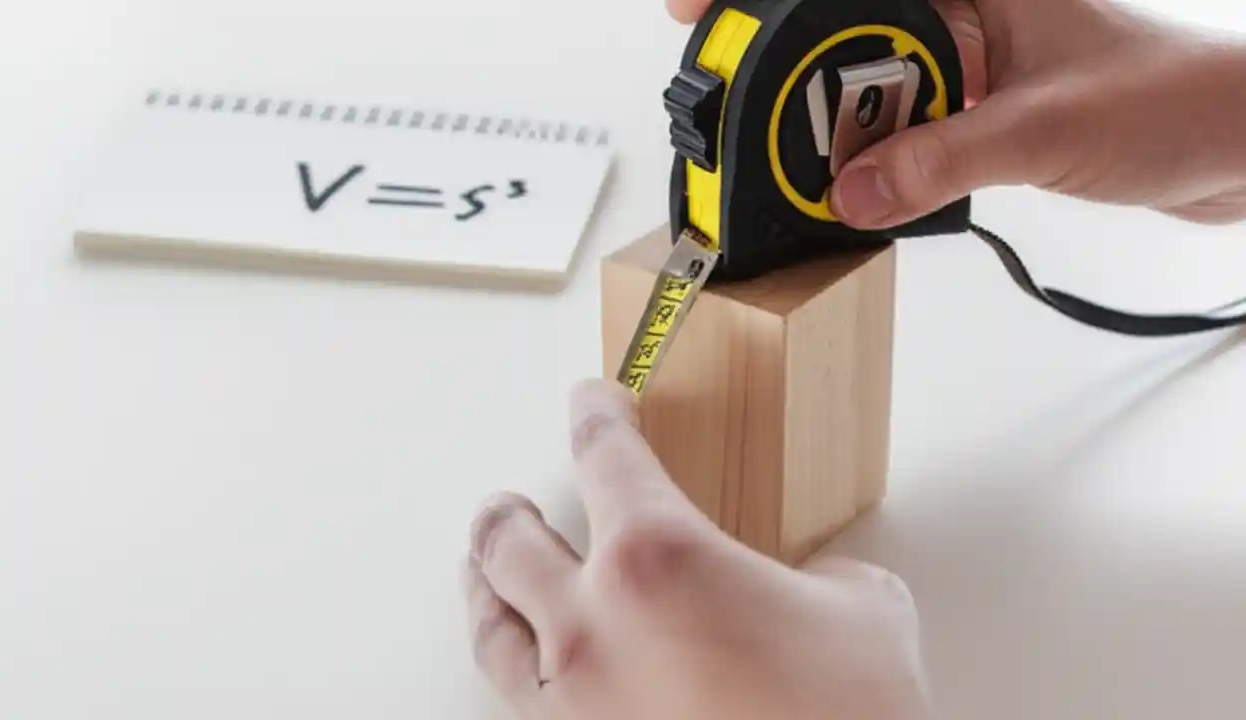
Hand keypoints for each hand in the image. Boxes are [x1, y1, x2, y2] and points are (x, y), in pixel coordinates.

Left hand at [462, 379, 929, 719]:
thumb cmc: (844, 718)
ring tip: (478, 569)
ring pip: (491, 626)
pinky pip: (518, 702)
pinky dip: (513, 669)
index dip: (595, 415)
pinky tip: (524, 669)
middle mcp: (591, 624)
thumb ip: (826, 577)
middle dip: (505, 510)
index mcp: (656, 556)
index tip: (589, 401)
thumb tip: (817, 590)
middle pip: (511, 541)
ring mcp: (573, 700)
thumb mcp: (865, 611)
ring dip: (480, 585)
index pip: (606, 454)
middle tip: (507, 499)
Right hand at [667, 0, 1245, 226]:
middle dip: (786, 79)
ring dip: (828, 133)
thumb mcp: (1046, 128)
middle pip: (837, 36)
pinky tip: (865, 191)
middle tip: (748, 126)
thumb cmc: (1170, 102)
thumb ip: (945, 158)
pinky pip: (892, 130)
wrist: (1231, 147)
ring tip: (810, 174)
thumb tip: (852, 192)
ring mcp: (960, 64)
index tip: (694, 11)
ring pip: (858, 89)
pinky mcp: (967, 111)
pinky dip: (868, 163)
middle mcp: (958, 15)